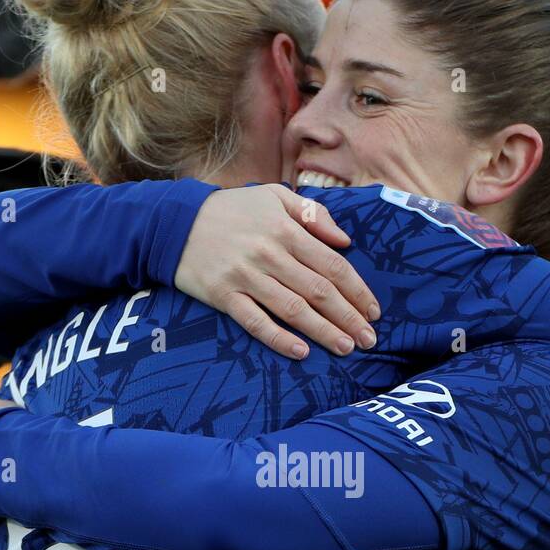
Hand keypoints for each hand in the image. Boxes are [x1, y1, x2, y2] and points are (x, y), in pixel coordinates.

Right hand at [174, 184, 380, 359]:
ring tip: (346, 348)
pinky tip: (302, 352)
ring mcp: (245, 277)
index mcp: (286, 230)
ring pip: (293, 310)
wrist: (175, 223)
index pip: (333, 265)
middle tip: (370, 340)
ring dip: (324, 331)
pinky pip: (255, 322)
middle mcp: (269, 254)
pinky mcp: (223, 296)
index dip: (358, 291)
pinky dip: (279, 338)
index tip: (375, 311)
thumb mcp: (274, 197)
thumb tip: (345, 240)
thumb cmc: (232, 210)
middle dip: (349, 317)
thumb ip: (313, 214)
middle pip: (318, 291)